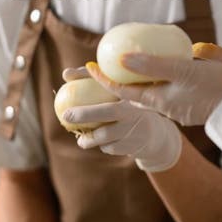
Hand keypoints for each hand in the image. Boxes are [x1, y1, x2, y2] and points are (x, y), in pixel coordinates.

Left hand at [63, 78, 182, 172]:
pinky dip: (103, 146)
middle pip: (109, 111)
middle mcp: (136, 109)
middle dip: (85, 114)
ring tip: (81, 140)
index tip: (68, 77)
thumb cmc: (127, 108)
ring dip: (89, 138)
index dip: (88, 77)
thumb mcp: (116, 93)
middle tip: (66, 116)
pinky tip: (102, 144)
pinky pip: (111, 147)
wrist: (155, 136)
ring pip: (106, 135)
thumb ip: (91, 80)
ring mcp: (137, 128)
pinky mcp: (135, 146)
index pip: (110, 82)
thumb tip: (65, 74)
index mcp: (131, 93)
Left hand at [85, 44, 221, 125]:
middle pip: (133, 94)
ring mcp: (183, 107)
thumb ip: (154, 64)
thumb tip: (122, 58)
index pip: (124, 92)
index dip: (105, 80)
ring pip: (151, 94)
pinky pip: (168, 92)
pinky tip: (159, 68)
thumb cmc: (221, 85)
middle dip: (113, 82)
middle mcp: (169, 108)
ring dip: (135, 83)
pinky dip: (156, 81)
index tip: (87, 66)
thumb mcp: (185, 71)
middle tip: (96, 68)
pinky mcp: (196, 103)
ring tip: (123, 67)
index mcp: (163, 103)